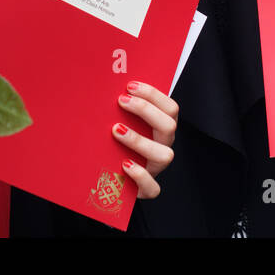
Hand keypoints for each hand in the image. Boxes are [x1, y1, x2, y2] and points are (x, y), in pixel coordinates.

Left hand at [113, 81, 177, 199]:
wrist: (109, 180)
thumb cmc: (114, 145)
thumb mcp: (121, 124)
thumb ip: (120, 110)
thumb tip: (105, 87)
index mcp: (161, 128)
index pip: (170, 107)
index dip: (153, 95)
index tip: (130, 86)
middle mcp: (162, 146)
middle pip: (169, 125)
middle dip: (145, 110)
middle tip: (121, 100)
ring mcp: (156, 167)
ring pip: (164, 155)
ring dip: (140, 140)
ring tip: (117, 130)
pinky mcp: (148, 188)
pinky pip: (153, 187)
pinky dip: (140, 175)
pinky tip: (124, 164)